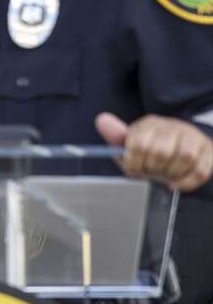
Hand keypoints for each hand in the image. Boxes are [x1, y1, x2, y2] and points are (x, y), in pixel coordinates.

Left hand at [96, 113, 212, 191]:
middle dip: (152, 169)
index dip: (133, 163)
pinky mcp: (208, 150)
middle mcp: (173, 126)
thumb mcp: (129, 145)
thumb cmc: (150, 152)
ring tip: (163, 176)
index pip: (139, 143)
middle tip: (149, 173)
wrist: (178, 152)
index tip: (132, 170)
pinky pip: (201, 170)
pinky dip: (186, 182)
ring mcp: (193, 137)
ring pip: (185, 157)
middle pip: (161, 151)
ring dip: (171, 173)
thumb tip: (101, 120)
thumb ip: (115, 136)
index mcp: (150, 123)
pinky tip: (175, 184)